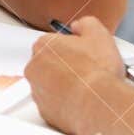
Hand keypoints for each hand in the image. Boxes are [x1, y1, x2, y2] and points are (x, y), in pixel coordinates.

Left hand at [24, 16, 132, 134]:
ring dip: (64, 85)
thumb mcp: (99, 33)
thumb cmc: (97, 72)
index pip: (53, 43)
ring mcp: (37, 90)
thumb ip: (86, 23)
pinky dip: (64, 103)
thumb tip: (80, 26)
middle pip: (49, 64)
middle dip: (65, 67)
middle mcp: (34, 68)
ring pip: (49, 85)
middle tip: (86, 71)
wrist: (98, 103)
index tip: (82, 54)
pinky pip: (53, 104)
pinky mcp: (44, 111)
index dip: (71, 48)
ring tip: (85, 87)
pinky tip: (80, 100)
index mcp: (43, 46)